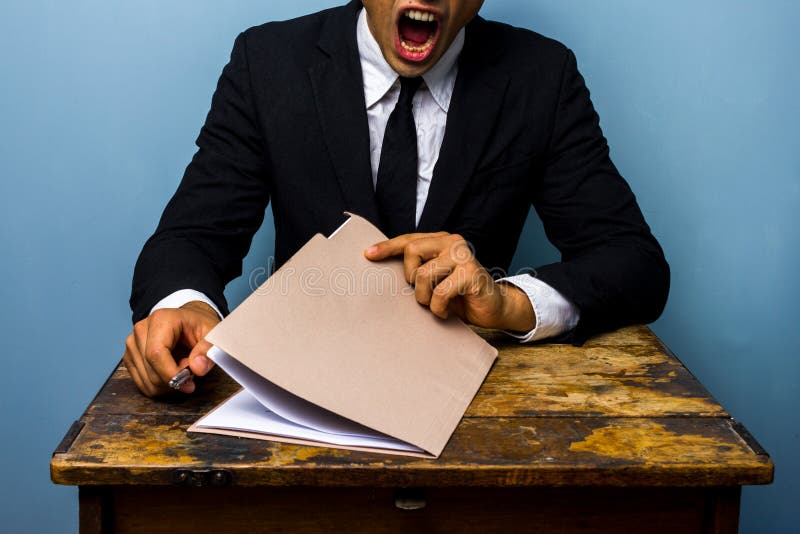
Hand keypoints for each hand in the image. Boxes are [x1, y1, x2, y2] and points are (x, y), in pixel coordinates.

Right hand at [123, 300, 219, 396]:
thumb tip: (197, 368)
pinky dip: (160, 386)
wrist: (187, 321)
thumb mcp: (213, 332)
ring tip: (181, 368)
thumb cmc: (198, 326)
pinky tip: (170, 373)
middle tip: (191, 372)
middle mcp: (141, 330)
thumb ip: (208, 349)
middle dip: (173, 380)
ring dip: (168, 384)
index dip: (170, 374)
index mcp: (160, 320)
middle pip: (150, 370)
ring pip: (146, 381)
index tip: (188, 384)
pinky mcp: (130, 357)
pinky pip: (142, 383)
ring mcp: (132, 344)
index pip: (156, 353)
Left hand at [364, 233, 535, 331]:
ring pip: (422, 275)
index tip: (367, 254)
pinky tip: (447, 311)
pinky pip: (440, 293)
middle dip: (410, 278)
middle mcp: (452, 242)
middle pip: (411, 250)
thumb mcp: (434, 280)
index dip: (387, 247)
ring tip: (436, 304)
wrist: (494, 307)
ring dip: (424, 297)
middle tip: (422, 293)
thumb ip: (417, 270)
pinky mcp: (471, 273)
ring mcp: (463, 256)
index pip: (408, 240)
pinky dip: (439, 309)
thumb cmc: (459, 295)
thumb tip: (381, 269)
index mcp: (441, 240)